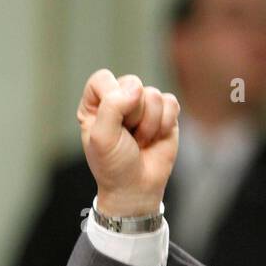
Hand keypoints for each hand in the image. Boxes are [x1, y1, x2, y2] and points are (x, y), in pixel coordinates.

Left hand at [77, 70, 179, 216]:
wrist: (137, 187)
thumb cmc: (114, 165)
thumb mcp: (102, 138)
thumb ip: (111, 107)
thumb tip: (136, 89)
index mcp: (95, 104)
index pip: (102, 79)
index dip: (111, 97)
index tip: (112, 122)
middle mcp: (117, 100)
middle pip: (132, 83)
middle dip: (133, 115)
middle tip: (128, 137)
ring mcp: (142, 105)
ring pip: (153, 94)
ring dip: (149, 125)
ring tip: (140, 141)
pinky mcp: (164, 111)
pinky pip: (171, 102)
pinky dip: (165, 124)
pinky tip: (155, 138)